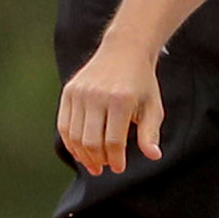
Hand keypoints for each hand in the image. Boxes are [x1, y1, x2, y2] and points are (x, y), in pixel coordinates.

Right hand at [57, 40, 164, 176]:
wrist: (124, 50)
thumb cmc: (142, 83)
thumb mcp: (153, 107)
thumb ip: (150, 133)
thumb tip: (154, 156)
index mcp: (120, 99)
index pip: (114, 141)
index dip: (116, 159)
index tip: (119, 167)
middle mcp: (97, 95)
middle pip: (92, 141)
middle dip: (99, 160)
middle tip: (105, 166)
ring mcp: (80, 92)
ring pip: (76, 136)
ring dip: (83, 155)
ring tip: (93, 163)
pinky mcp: (69, 91)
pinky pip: (64, 125)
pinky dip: (70, 142)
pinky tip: (80, 152)